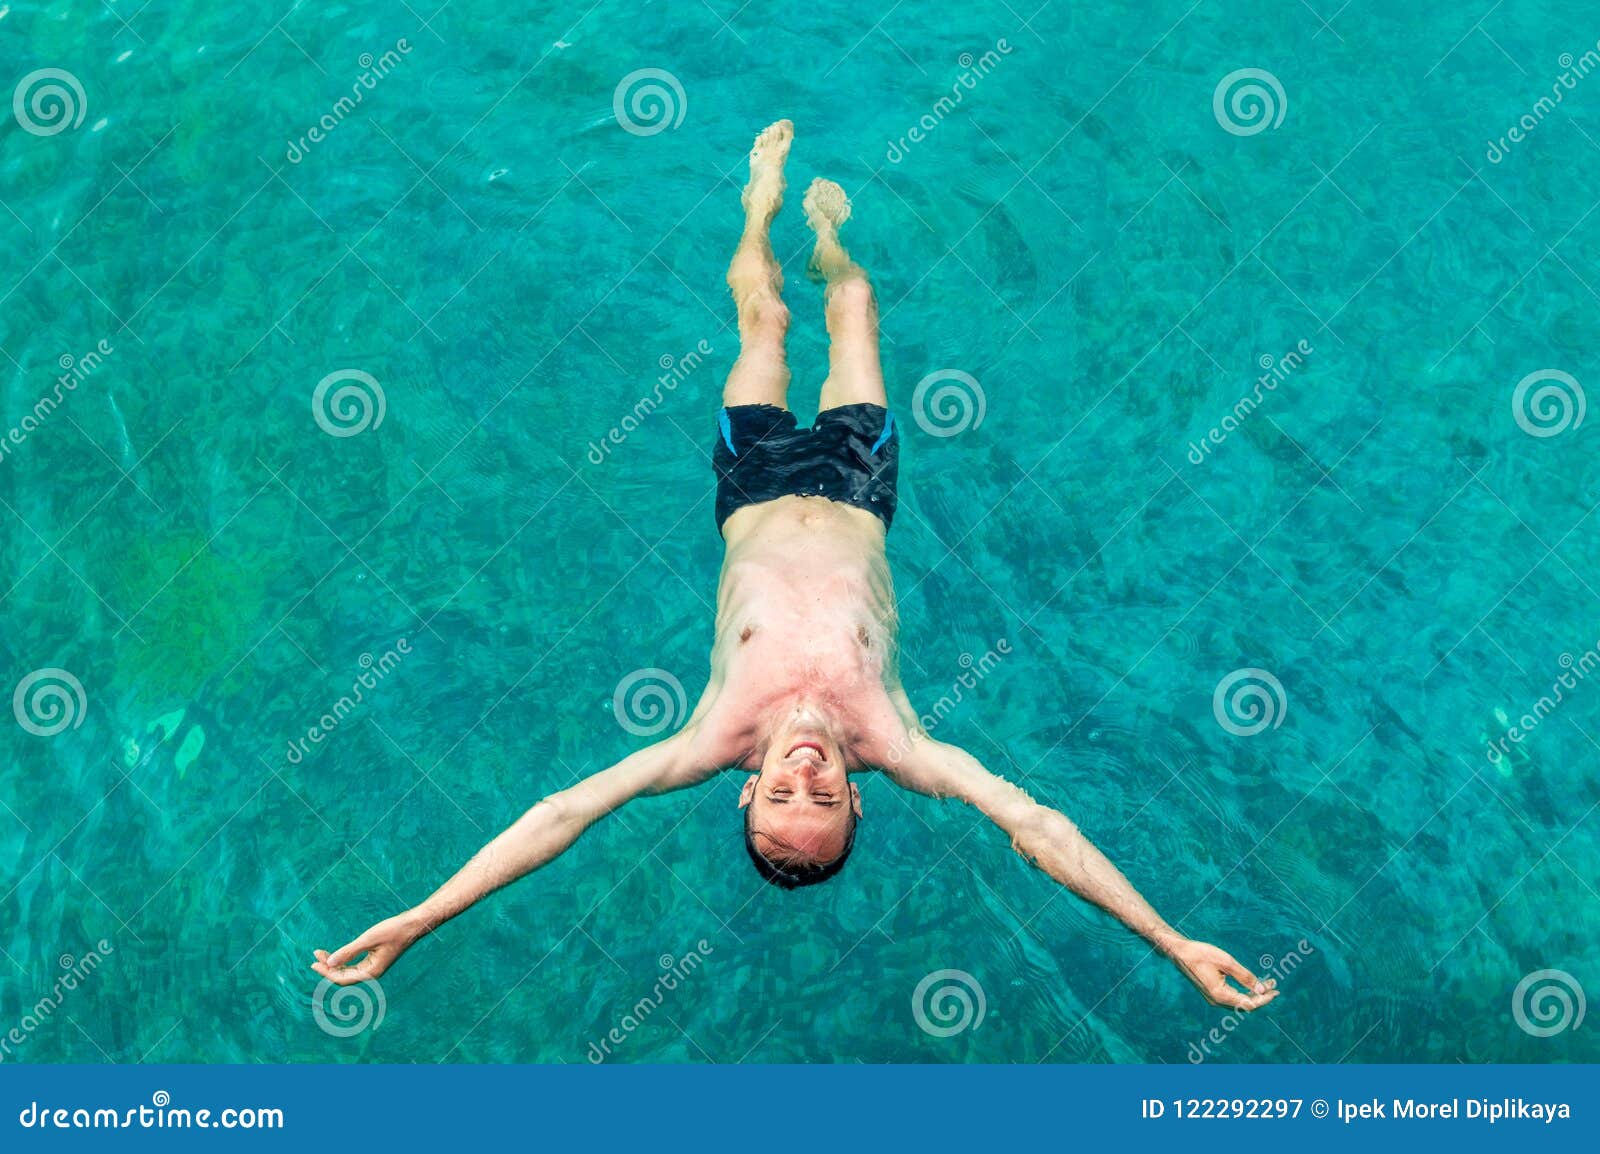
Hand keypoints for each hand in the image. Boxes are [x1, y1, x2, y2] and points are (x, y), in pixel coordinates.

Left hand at [311, 911, 426, 985]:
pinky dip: (343, 960)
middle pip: (344, 976)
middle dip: (328, 967)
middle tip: (315, 956)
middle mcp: (371, 973)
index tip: (314, 963)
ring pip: (348, 971)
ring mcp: (373, 967)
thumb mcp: (369, 939)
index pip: (342, 978)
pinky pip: (354, 965)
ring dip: (335, 964)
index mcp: (371, 972)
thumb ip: (348, 952)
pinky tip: (337, 954)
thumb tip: (329, 963)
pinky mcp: (375, 960)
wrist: (413, 925)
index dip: (326, 972)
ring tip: (321, 955)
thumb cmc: (393, 931)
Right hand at [1165, 938, 1278, 1010]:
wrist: (1178, 952)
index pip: (1248, 1004)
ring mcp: (1213, 998)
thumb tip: (1262, 989)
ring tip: (1266, 984)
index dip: (1264, 999)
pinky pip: (1232, 998)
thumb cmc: (1201, 954)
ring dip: (1253, 994)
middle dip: (1261, 997)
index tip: (1276, 991)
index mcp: (1220, 995)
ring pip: (1239, 1002)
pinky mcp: (1212, 993)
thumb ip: (1245, 976)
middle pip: (1245, 1005)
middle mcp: (1216, 1001)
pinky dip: (1243, 992)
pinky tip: (1250, 984)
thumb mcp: (1226, 962)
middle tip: (1274, 985)